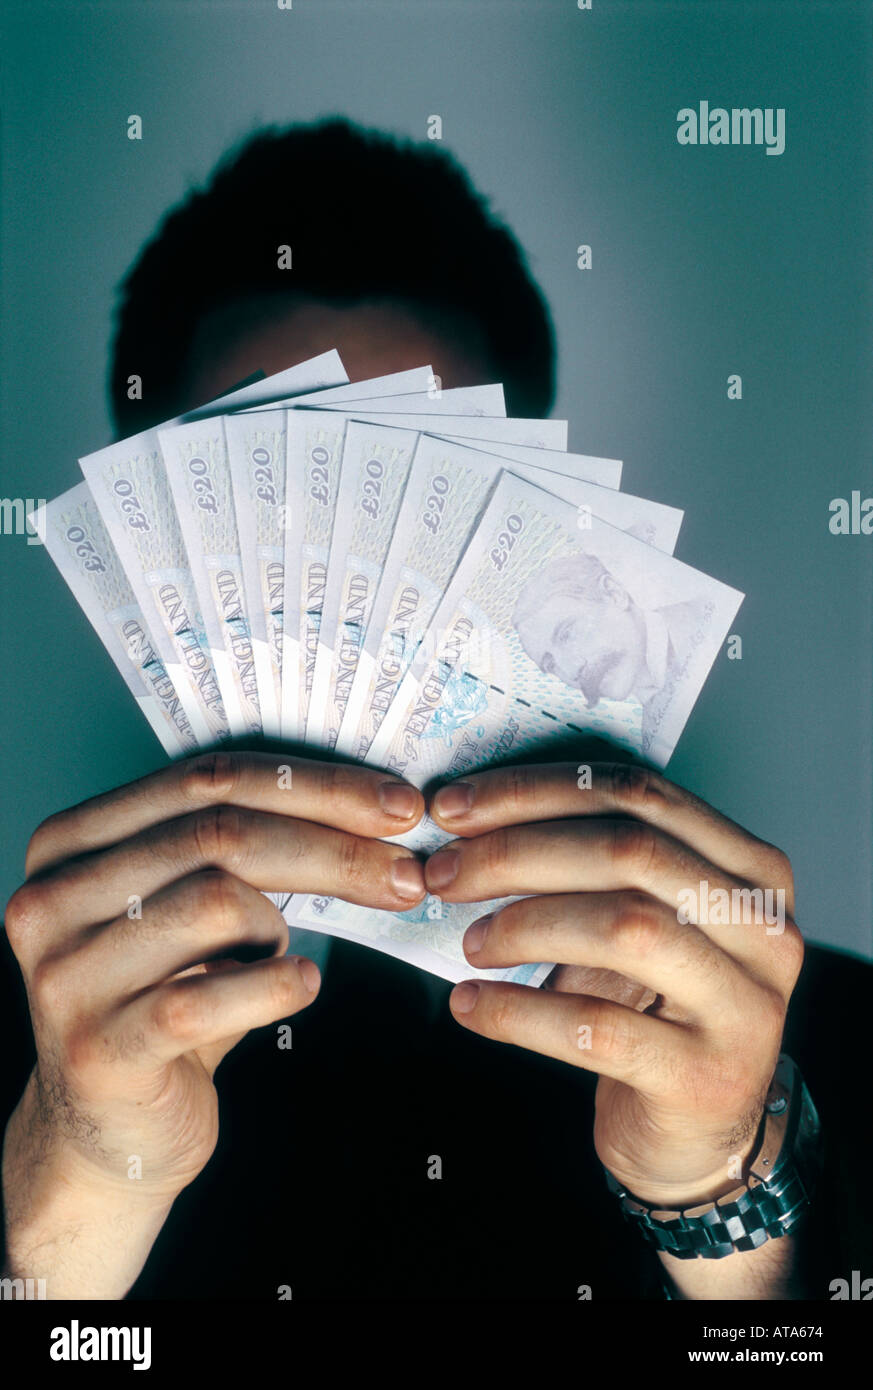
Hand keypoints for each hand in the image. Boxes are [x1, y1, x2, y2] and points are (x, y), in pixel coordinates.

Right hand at [2, 751, 424, 1294]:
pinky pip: (212, 996)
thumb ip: (240, 846)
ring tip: (280, 956)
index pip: (208, 779)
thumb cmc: (167, 999)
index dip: (314, 786)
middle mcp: (51, 897)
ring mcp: (68, 974)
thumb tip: (373, 803)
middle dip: (335, 847)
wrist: (111, 1131)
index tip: (397, 805)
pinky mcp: (100, 1048)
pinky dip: (277, 986)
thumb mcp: (186, 907)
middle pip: (222, 832)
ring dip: (279, 925)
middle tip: (409, 873)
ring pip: (218, 899)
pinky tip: (301, 987)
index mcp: (72, 842)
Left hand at [427, 761, 802, 1209]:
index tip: (457, 807)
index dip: (537, 792)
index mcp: (752, 870)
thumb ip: (592, 867)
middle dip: (518, 853)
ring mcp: (745, 1006)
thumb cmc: (657, 1011)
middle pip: (629, 852)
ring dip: (523, 926)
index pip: (640, 795)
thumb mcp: (645, 924)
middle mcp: (765, 929)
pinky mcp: (705, 1078)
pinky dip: (519, 1012)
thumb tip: (472, 821)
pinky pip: (596, 1027)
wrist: (696, 1136)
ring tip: (470, 942)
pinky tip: (471, 1005)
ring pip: (624, 929)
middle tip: (445, 873)